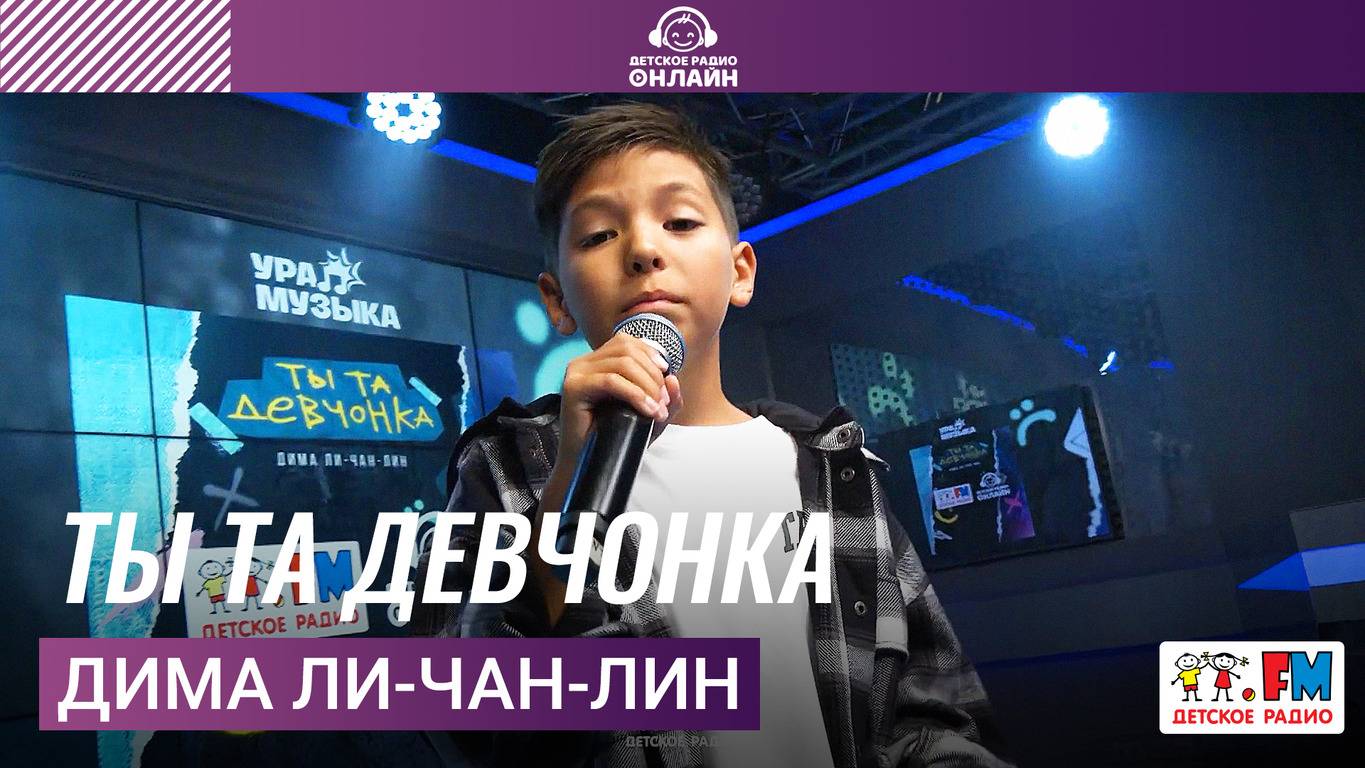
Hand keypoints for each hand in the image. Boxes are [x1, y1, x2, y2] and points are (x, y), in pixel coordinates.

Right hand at [555, 334, 679, 461]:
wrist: (588, 465)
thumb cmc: (616, 438)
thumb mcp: (649, 415)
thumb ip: (665, 397)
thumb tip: (673, 378)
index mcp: (597, 361)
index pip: (627, 341)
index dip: (651, 355)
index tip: (667, 378)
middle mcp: (584, 362)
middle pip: (627, 349)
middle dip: (653, 374)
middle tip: (663, 403)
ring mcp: (576, 373)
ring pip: (622, 363)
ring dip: (647, 385)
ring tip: (657, 409)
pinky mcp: (573, 387)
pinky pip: (610, 381)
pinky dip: (634, 394)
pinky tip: (647, 410)